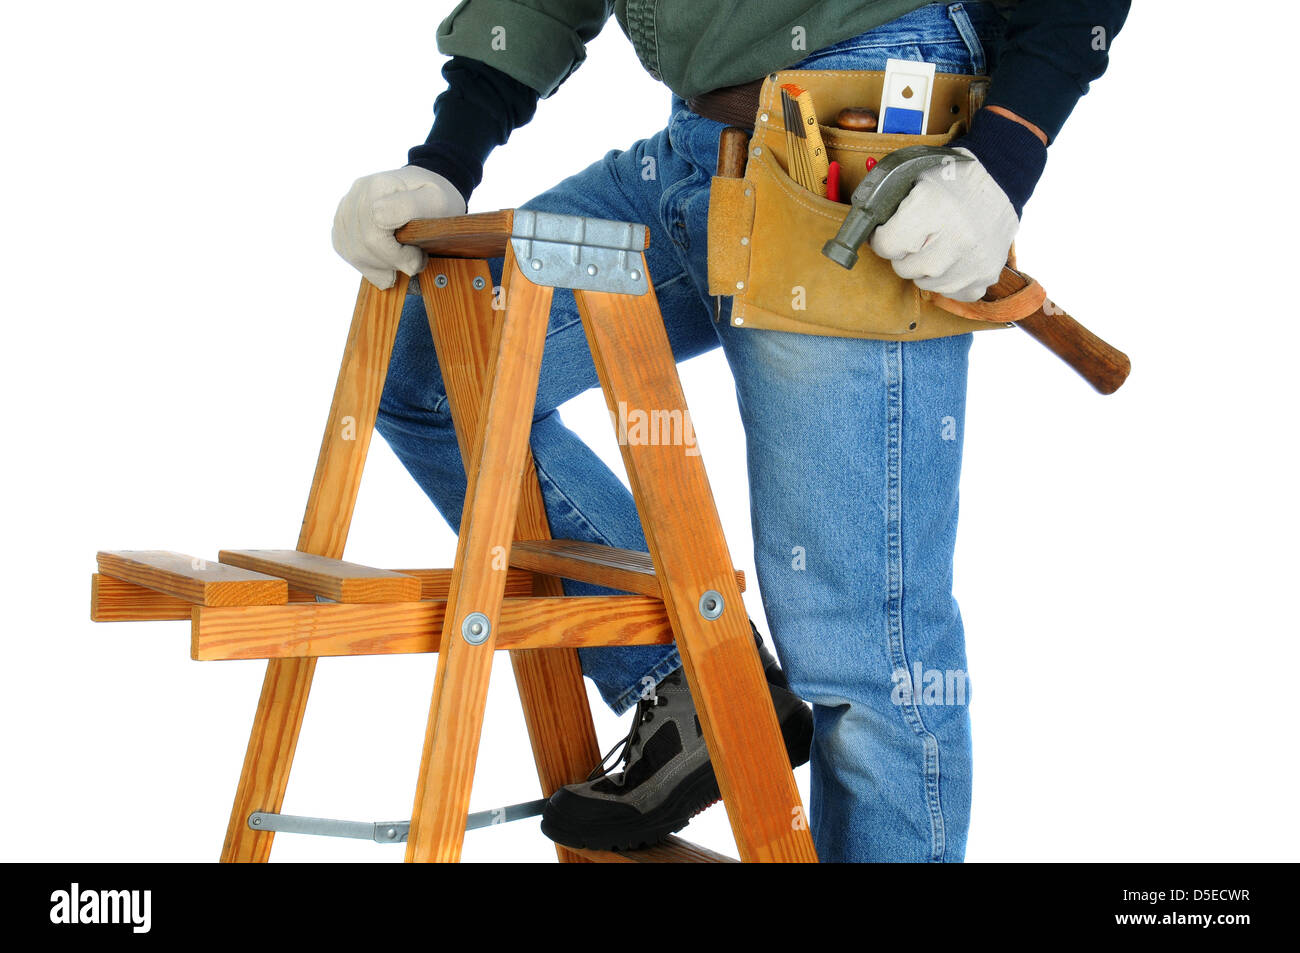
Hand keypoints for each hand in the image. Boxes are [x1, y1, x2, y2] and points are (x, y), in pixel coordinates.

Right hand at [331, 166, 465, 289]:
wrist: (424, 189)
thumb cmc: (433, 197)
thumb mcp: (435, 199)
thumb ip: (410, 207)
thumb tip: (379, 220)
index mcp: (378, 186)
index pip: (375, 235)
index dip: (397, 255)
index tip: (418, 254)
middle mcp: (357, 193)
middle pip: (363, 246)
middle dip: (391, 262)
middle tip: (413, 259)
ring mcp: (346, 207)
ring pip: (353, 252)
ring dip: (381, 266)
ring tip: (402, 260)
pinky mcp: (342, 222)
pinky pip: (347, 251)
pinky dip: (369, 264)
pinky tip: (386, 261)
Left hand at [868, 148, 1017, 301]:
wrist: (1002, 177)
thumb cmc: (951, 179)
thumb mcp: (915, 178)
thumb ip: (887, 206)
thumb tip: (863, 235)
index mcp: (933, 207)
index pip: (887, 245)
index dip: (882, 237)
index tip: (889, 230)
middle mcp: (957, 237)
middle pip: (906, 269)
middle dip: (904, 254)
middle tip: (918, 236)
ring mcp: (974, 259)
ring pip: (927, 284)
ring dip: (925, 270)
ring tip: (938, 245)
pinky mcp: (987, 273)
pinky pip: (954, 293)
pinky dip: (949, 280)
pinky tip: (955, 258)